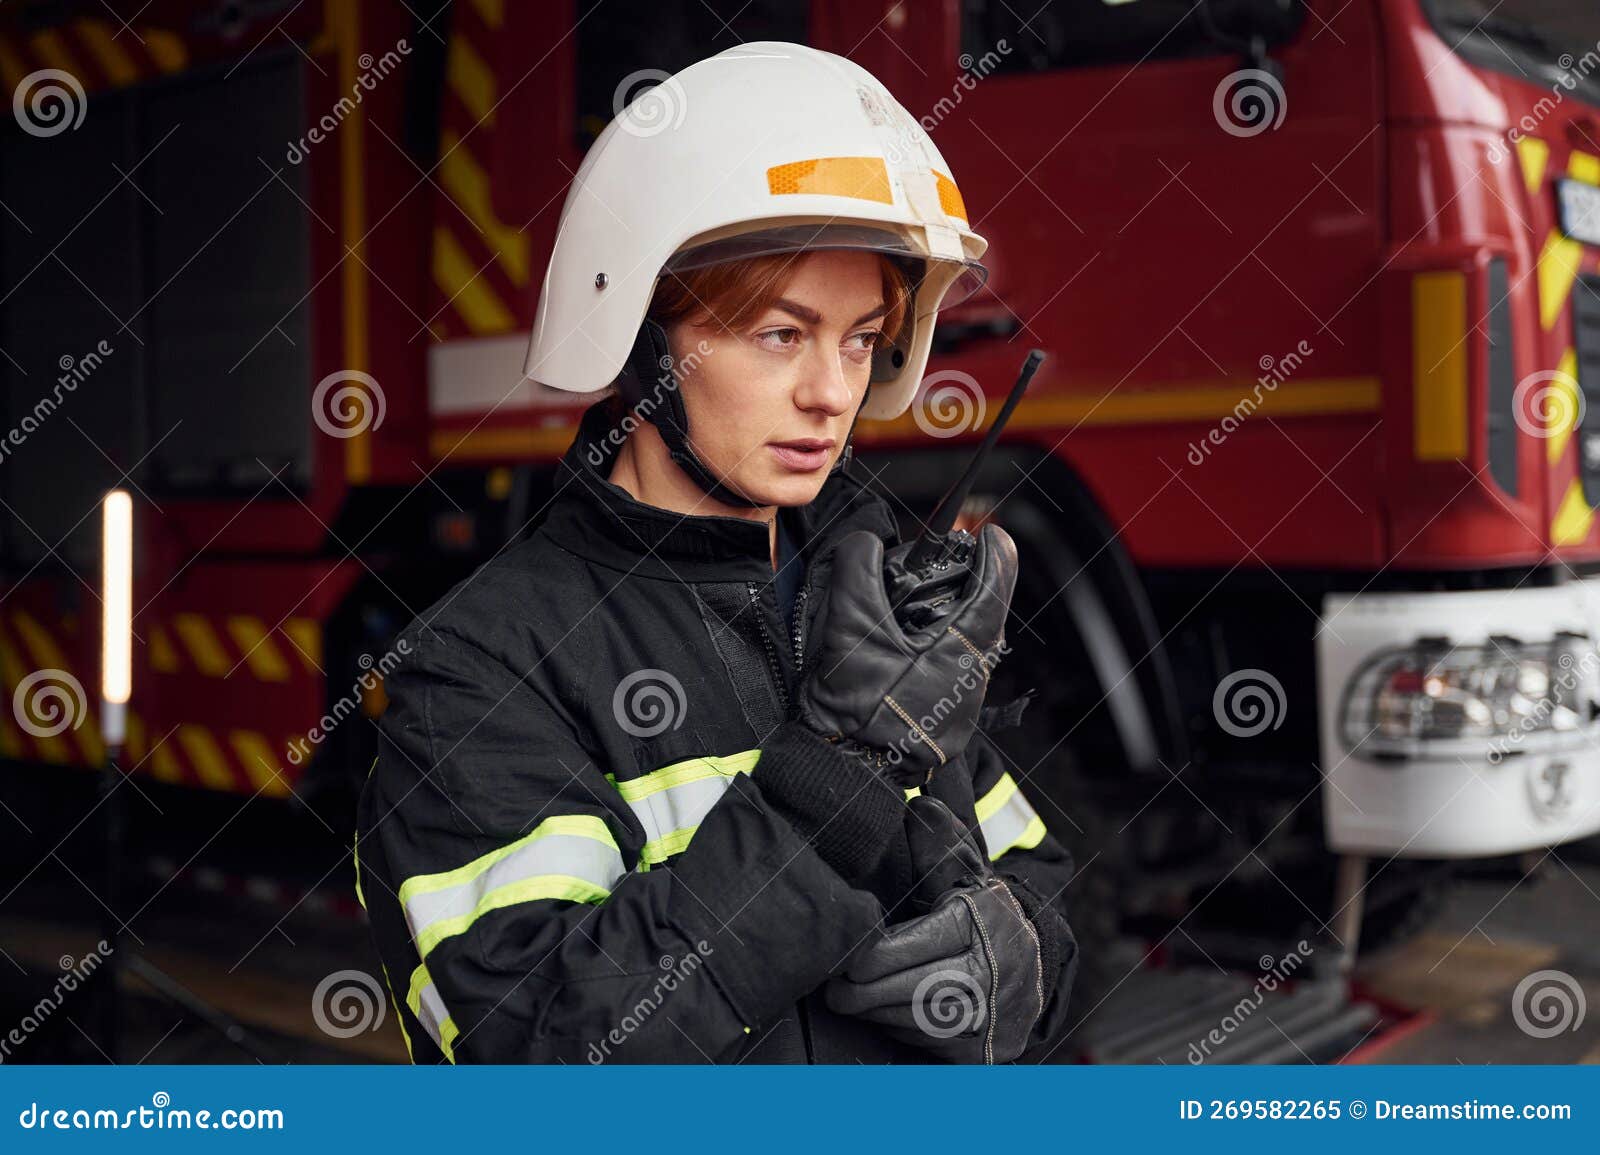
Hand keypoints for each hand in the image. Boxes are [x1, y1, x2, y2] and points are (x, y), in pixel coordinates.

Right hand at [796, 524, 1017, 788]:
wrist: (846, 768)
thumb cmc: (855, 706)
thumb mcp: (851, 626)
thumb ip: (858, 572)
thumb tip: (864, 541)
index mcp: (963, 650)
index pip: (995, 588)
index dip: (995, 553)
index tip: (989, 533)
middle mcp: (974, 676)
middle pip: (985, 615)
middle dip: (971, 585)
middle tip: (950, 562)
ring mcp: (964, 702)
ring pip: (969, 645)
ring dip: (952, 618)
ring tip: (924, 602)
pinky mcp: (949, 720)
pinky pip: (954, 670)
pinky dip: (938, 647)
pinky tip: (910, 644)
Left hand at [825, 796, 1044, 1062]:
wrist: (1034, 963)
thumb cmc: (980, 909)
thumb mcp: (962, 867)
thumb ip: (935, 840)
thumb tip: (915, 806)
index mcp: (984, 922)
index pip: (920, 944)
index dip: (875, 955)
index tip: (846, 956)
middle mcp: (996, 974)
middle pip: (916, 989)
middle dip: (866, 992)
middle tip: (833, 990)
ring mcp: (995, 1018)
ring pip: (920, 1021)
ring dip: (878, 1013)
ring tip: (849, 1000)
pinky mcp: (988, 1052)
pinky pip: (931, 1045)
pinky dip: (901, 1030)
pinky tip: (881, 1014)